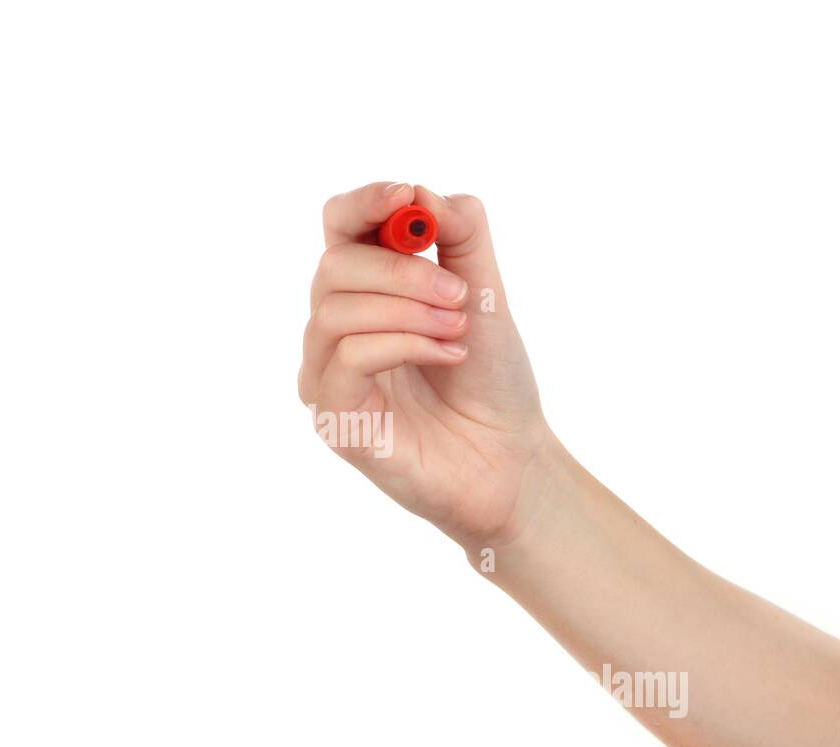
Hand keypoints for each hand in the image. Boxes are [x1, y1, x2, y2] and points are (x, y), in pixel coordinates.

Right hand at [299, 182, 557, 548]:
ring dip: (409, 310)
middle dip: (402, 268)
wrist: (512, 460)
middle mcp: (335, 330)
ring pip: (335, 310)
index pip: (339, 227)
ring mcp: (327, 375)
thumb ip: (460, 236)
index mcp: (367, 292)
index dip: (364, 203)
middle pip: (333, 264)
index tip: (405, 195)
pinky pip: (347, 356)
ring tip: (459, 331)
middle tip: (459, 294)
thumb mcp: (482, 293)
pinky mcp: (334, 417)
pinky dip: (404, 343)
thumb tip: (422, 193)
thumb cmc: (491, 383)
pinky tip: (448, 354)